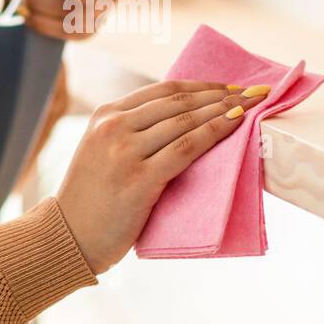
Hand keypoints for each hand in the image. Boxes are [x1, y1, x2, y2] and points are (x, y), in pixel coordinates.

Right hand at [52, 80, 270, 273]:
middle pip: (179, 102)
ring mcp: (125, 151)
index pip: (164, 91)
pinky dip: (215, 133)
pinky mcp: (139, 178)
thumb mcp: (103, 151)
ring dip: (224, 110)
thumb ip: (133, 132)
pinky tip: (235, 126)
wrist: (68, 238)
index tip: (232, 87)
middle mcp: (114, 126)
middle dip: (222, 95)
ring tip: (251, 107)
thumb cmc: (93, 200)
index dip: (203, 86)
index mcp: (105, 115)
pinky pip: (187, 148)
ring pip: (186, 121)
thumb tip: (185, 118)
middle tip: (254, 92)